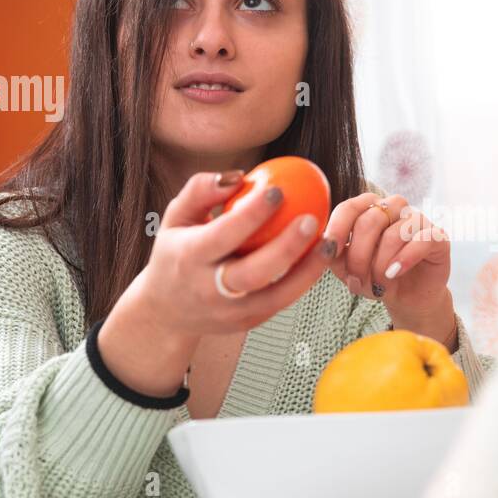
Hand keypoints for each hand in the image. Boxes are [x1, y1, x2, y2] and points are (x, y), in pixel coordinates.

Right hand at [98, 169, 335, 394]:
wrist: (167, 312)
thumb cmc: (176, 252)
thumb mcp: (176, 217)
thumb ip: (200, 190)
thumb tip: (240, 175)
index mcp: (189, 259)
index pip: (224, 235)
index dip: (251, 214)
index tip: (277, 190)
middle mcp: (210, 290)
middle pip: (254, 273)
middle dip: (286, 247)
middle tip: (312, 218)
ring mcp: (232, 312)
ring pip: (278, 295)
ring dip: (309, 270)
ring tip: (330, 242)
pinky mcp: (250, 322)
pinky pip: (283, 300)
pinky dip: (305, 280)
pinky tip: (321, 257)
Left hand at [321, 190, 453, 326]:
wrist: (409, 297)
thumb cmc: (376, 276)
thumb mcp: (348, 268)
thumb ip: (335, 255)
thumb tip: (323, 246)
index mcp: (370, 208)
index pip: (350, 207)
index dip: (337, 227)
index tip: (329, 250)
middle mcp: (395, 207)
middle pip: (370, 222)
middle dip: (358, 256)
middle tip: (355, 280)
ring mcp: (418, 219)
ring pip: (394, 235)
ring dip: (380, 266)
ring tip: (376, 286)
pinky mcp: (438, 236)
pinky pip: (421, 241)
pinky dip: (404, 259)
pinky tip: (394, 274)